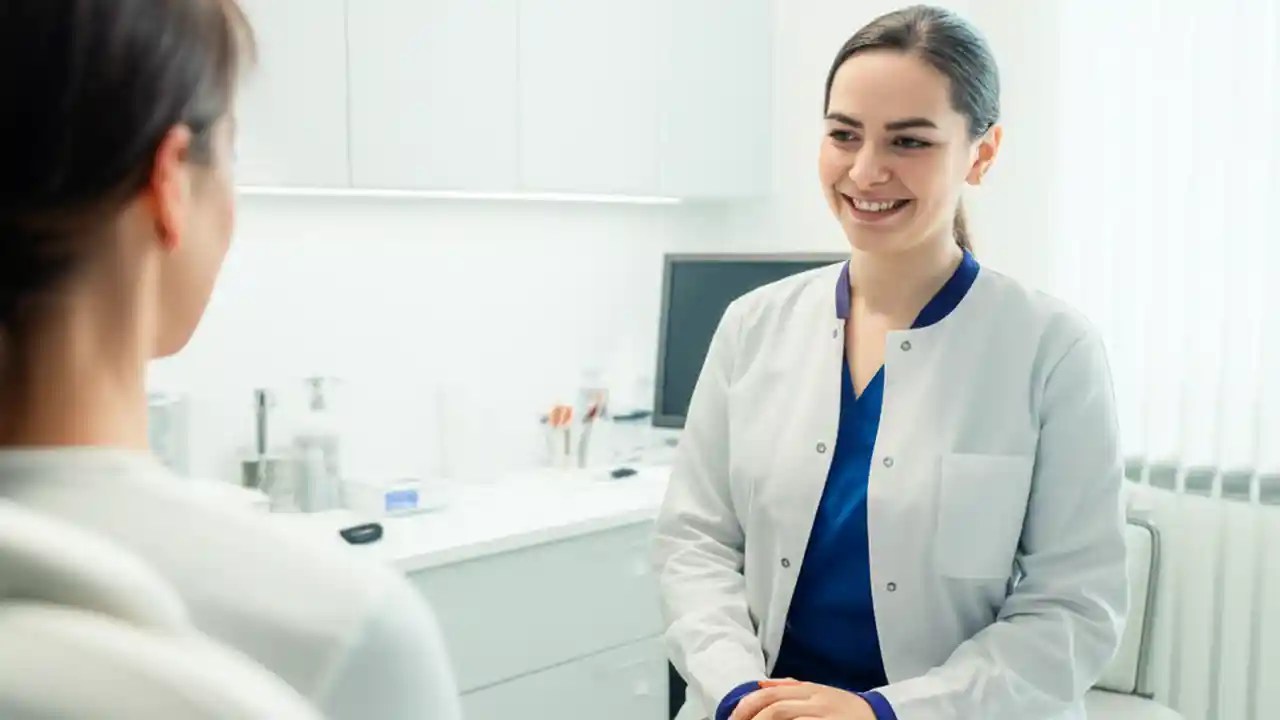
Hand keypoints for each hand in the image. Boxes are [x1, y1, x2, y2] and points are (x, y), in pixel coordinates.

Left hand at [728, 680, 876, 719]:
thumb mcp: (820, 693)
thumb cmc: (847, 709)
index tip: (733, 719)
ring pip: (785, 717)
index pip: (769, 694)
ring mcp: (825, 716)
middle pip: (775, 708)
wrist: (881, 716)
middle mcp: (816, 701)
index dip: (746, 707)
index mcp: (810, 690)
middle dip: (751, 719)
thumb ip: (791, 688)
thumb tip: (760, 684)